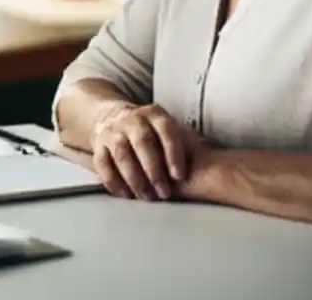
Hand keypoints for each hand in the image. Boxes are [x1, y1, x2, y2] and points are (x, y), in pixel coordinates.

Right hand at [90, 102, 205, 200]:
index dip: (173, 154)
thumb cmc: (153, 132)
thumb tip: (213, 162)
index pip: (166, 131)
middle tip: (164, 193)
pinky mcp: (98, 145)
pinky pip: (103, 164)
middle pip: (143, 143)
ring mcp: (113, 132)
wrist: (114, 117)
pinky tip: (126, 195)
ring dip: (135, 179)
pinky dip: (113, 181)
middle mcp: (133, 120)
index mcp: (155, 114)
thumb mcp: (170, 128)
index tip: (180, 176)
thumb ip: (187, 143)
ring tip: (146, 197)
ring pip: (122, 155)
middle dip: (154, 171)